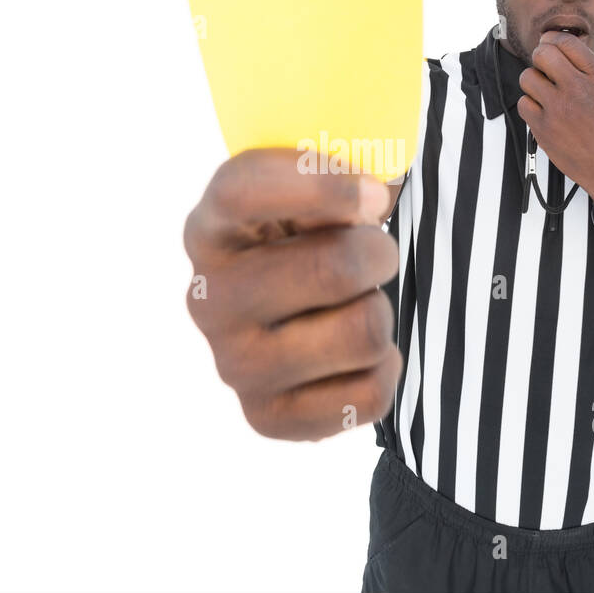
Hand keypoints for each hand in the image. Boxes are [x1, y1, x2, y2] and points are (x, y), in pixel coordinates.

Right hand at [182, 148, 401, 441]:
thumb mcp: (307, 193)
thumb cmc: (306, 241)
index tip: (376, 194)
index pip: (246, 190)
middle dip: (378, 254)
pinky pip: (370, 394)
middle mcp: (208, 299)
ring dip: (381, 313)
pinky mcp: (266, 417)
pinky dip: (385, 370)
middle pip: (334, 268)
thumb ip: (335, 175)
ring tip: (356, 306)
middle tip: (373, 255)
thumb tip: (375, 196)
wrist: (289, 317)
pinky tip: (355, 356)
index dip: (323, 185)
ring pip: (363, 332)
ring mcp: (232, 364)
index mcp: (209, 228)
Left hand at [516, 30, 593, 205]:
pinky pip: (523, 103)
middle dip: (541, 57)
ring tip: (544, 91)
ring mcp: (558, 109)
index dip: (554, 40)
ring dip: (534, 82)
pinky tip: (542, 111)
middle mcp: (577, 89)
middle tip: (545, 67)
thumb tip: (576, 52)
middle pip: (543, 54)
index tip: (551, 46)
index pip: (566, 42)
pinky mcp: (543, 127)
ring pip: (528, 77)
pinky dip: (530, 105)